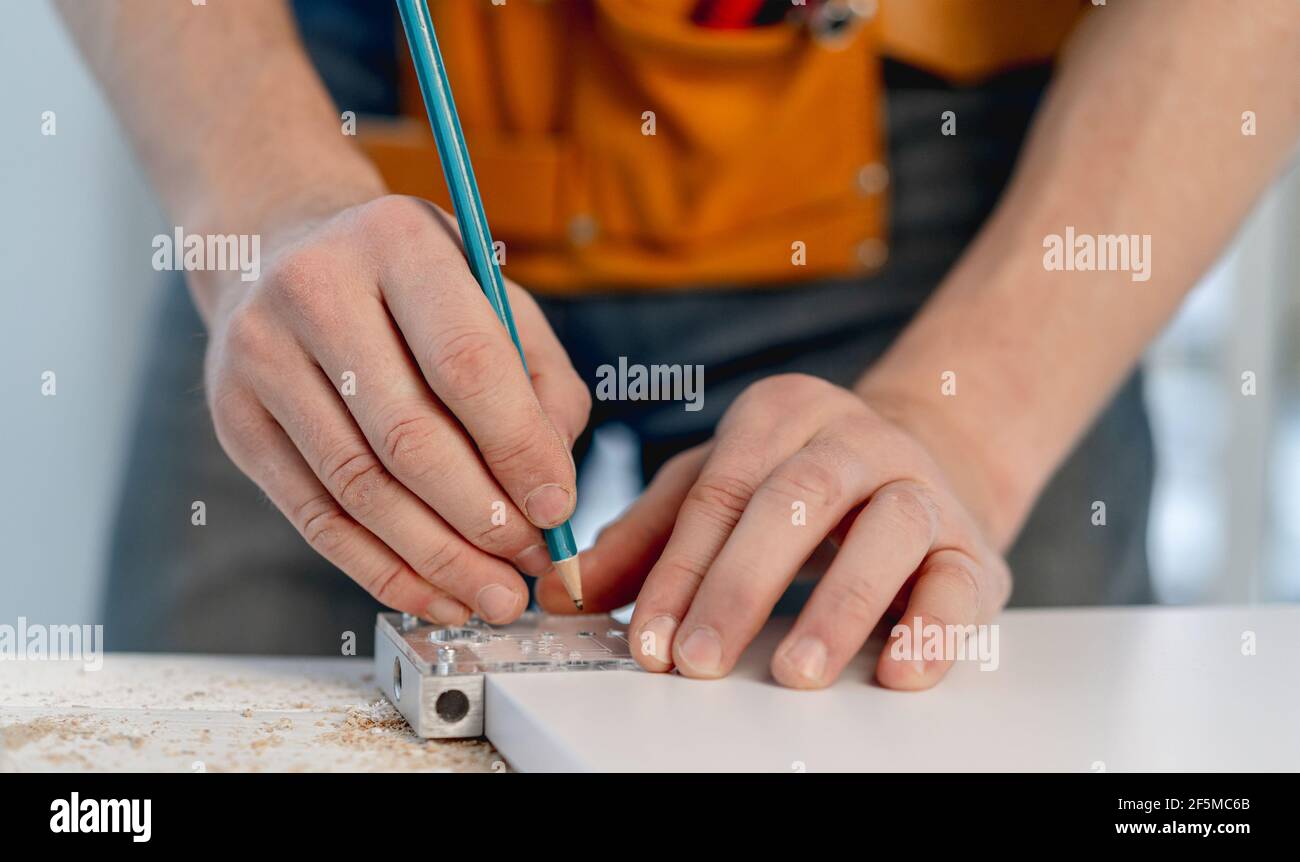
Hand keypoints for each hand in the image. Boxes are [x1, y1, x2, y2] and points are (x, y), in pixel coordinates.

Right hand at [204, 195, 589, 624]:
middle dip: (481, 519)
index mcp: (398, 242)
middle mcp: (315, 289)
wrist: (278, 248)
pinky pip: (314, 515)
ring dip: (436, 559)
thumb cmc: (413, 285)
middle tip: (528, 567)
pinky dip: (380, 568)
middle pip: (407, 436)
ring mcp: (261, 354)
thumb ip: (541, 381)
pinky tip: (433, 595)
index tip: (560, 510)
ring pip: (359, 488)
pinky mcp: (234, 417)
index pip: (465, 363)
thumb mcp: (491, 296)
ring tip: (493, 597)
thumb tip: (550, 485)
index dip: (518, 448)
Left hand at [539, 373, 1008, 689]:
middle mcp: (855, 439)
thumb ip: (645, 539)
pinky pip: (959, 581)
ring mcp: (920, 487)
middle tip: (700, 660)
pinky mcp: (973, 545)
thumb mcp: (716, 490)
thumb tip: (565, 590)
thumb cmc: (799, 486)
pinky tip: (897, 670)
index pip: (720, 491)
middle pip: (797, 499)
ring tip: (796, 672)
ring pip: (887, 532)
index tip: (648, 641)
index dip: (678, 570)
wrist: (924, 465)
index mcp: (780, 414)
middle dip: (741, 586)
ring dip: (838, 606)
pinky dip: (932, 628)